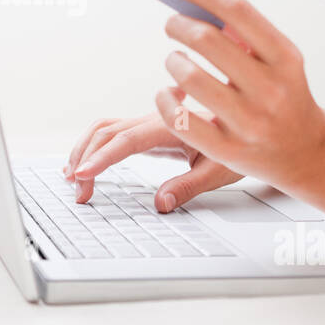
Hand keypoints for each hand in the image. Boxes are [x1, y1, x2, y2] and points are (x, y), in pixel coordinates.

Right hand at [63, 111, 244, 211]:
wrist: (252, 122)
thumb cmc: (240, 144)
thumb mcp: (219, 171)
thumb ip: (188, 187)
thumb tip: (160, 204)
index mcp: (171, 127)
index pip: (126, 140)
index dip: (101, 157)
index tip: (83, 174)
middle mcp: (155, 120)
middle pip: (107, 131)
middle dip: (85, 158)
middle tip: (78, 191)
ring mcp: (148, 122)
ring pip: (104, 128)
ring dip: (84, 149)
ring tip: (72, 177)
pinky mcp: (147, 130)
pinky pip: (112, 132)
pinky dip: (93, 146)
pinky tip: (85, 163)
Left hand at [155, 0, 324, 192]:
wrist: (307, 153)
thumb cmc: (284, 96)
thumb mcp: (279, 61)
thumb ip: (245, 34)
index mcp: (284, 57)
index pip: (236, 8)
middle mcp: (271, 88)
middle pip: (207, 39)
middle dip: (178, 25)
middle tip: (171, 24)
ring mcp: (250, 121)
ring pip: (190, 76)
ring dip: (172, 61)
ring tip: (175, 60)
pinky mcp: (229, 150)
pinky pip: (181, 119)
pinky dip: (164, 100)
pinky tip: (167, 93)